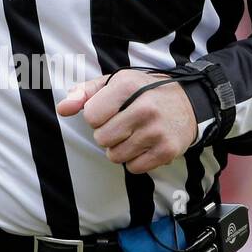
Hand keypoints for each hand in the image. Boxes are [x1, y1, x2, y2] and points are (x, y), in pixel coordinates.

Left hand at [56, 70, 197, 173]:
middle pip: (101, 138)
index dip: (96, 116)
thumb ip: (84, 94)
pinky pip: (134, 168)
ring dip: (120, 149)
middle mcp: (144, 108)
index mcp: (127, 87)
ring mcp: (156, 131)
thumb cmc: (144, 92)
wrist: (189, 102)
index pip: (90, 116)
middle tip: (122, 125)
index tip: (110, 111)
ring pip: (115, 156)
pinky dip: (135, 160)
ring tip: (133, 135)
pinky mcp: (167, 150)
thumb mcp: (115, 83)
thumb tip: (62, 109)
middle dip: (107, 135)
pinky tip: (145, 145)